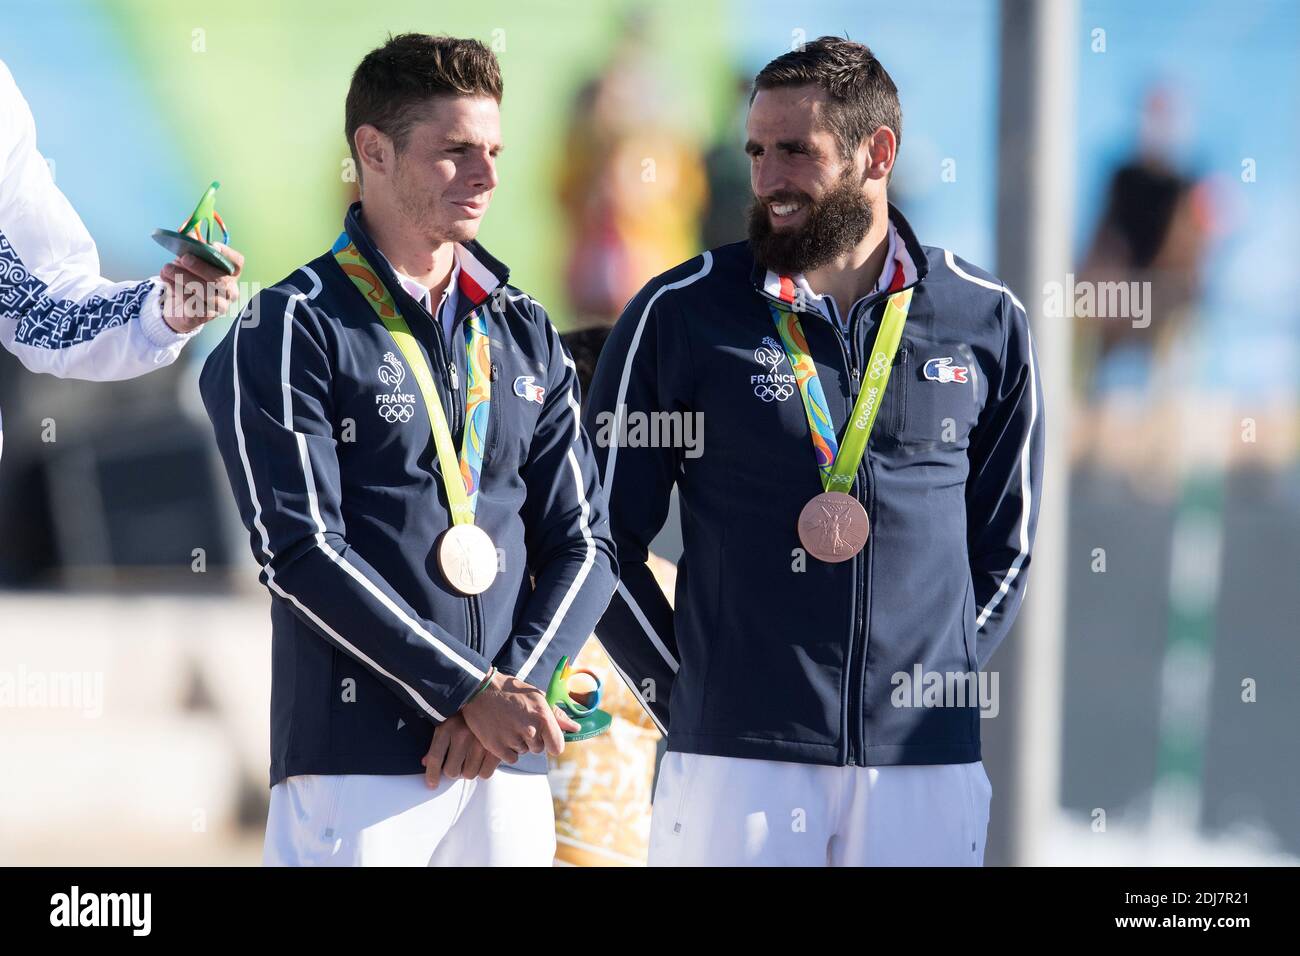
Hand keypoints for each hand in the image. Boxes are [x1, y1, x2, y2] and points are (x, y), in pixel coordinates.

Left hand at [158, 242, 244, 332]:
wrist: (179, 306)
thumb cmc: (188, 279)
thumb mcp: (188, 261)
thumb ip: (190, 248)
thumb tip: (188, 234)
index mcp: (230, 274)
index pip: (237, 263)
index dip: (227, 254)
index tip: (212, 246)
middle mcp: (230, 291)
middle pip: (221, 279)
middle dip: (201, 267)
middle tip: (184, 258)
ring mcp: (219, 305)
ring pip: (206, 292)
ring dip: (185, 278)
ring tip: (167, 269)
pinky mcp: (205, 316)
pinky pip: (193, 303)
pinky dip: (178, 289)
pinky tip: (167, 281)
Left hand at [422, 713, 500, 788]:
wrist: (488, 700)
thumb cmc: (463, 714)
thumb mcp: (445, 724)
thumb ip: (435, 745)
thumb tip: (426, 763)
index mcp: (447, 728)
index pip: (435, 759)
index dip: (432, 775)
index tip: (432, 784)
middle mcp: (462, 735)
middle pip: (452, 771)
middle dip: (452, 771)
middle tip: (456, 763)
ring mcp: (480, 742)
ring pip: (469, 774)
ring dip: (468, 771)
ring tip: (470, 759)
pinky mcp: (496, 749)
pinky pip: (485, 774)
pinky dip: (482, 770)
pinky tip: (482, 760)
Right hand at [460, 671, 580, 762]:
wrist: (480, 690)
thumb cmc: (511, 691)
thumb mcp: (537, 697)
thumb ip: (557, 715)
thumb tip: (575, 728)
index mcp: (542, 716)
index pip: (557, 747)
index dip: (552, 743)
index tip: (546, 737)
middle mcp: (529, 730)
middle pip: (539, 749)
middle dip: (533, 739)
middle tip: (520, 722)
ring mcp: (512, 739)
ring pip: (524, 752)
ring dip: (518, 743)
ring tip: (508, 724)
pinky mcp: (497, 747)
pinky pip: (511, 758)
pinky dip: (507, 749)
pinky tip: (501, 733)